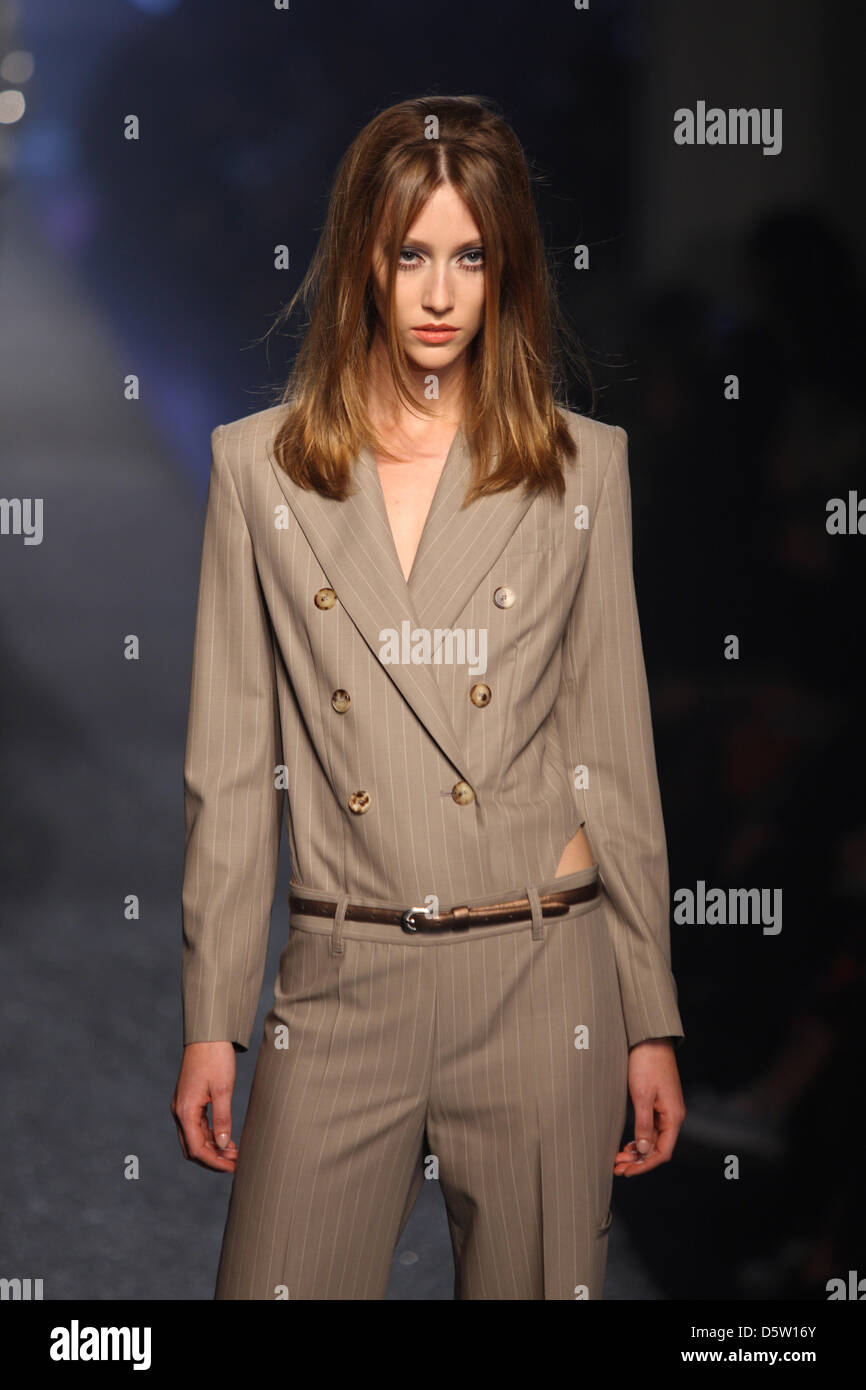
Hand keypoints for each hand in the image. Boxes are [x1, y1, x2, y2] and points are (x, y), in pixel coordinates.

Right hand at [170, 1041, 239, 1172]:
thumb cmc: (215, 1058)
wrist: (207, 1035)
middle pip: (192, 1148)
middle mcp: (179, 1111)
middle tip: (236, 1163)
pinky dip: (209, 1136)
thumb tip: (223, 1144)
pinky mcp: (188, 1100)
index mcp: (185, 1111)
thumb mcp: (223, 1089)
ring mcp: (182, 1106)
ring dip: (212, 1148)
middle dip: (213, 1159)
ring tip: (234, 1153)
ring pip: (194, 1138)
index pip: (197, 1149)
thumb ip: (222, 1119)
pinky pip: (196, 1126)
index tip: (233, 1168)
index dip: (215, 1163)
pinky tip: (225, 1138)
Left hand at [613, 1038, 684, 1176]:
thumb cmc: (646, 1064)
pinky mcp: (658, 1103)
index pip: (662, 1152)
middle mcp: (672, 1116)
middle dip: (637, 1161)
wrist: (650, 1039)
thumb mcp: (642, 1095)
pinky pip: (650, 1128)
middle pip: (657, 1148)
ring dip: (636, 1151)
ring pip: (652, 1139)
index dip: (644, 1165)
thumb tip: (642, 1151)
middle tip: (615, 1168)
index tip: (626, 1172)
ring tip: (617, 1159)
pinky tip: (626, 1144)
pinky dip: (638, 1138)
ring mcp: (666, 1110)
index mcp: (673, 1117)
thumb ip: (643, 1125)